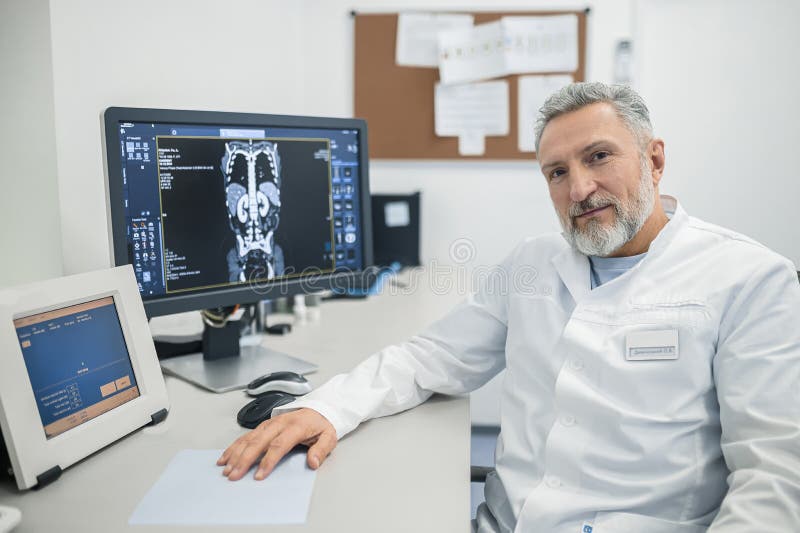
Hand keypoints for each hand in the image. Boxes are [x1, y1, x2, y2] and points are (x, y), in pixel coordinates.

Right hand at [217, 408, 336, 480]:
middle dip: (245, 459)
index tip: (259, 475)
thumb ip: (321, 449)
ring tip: (226, 469)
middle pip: (259, 441)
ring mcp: (269, 423)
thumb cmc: (321, 424)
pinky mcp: (263, 425)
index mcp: (296, 426)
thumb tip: (313, 462)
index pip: (279, 444)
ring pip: (249, 438)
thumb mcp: (329, 436)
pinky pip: (246, 435)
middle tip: (234, 475)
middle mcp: (279, 423)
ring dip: (236, 454)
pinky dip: (234, 446)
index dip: (268, 461)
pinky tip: (225, 457)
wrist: (318, 409)